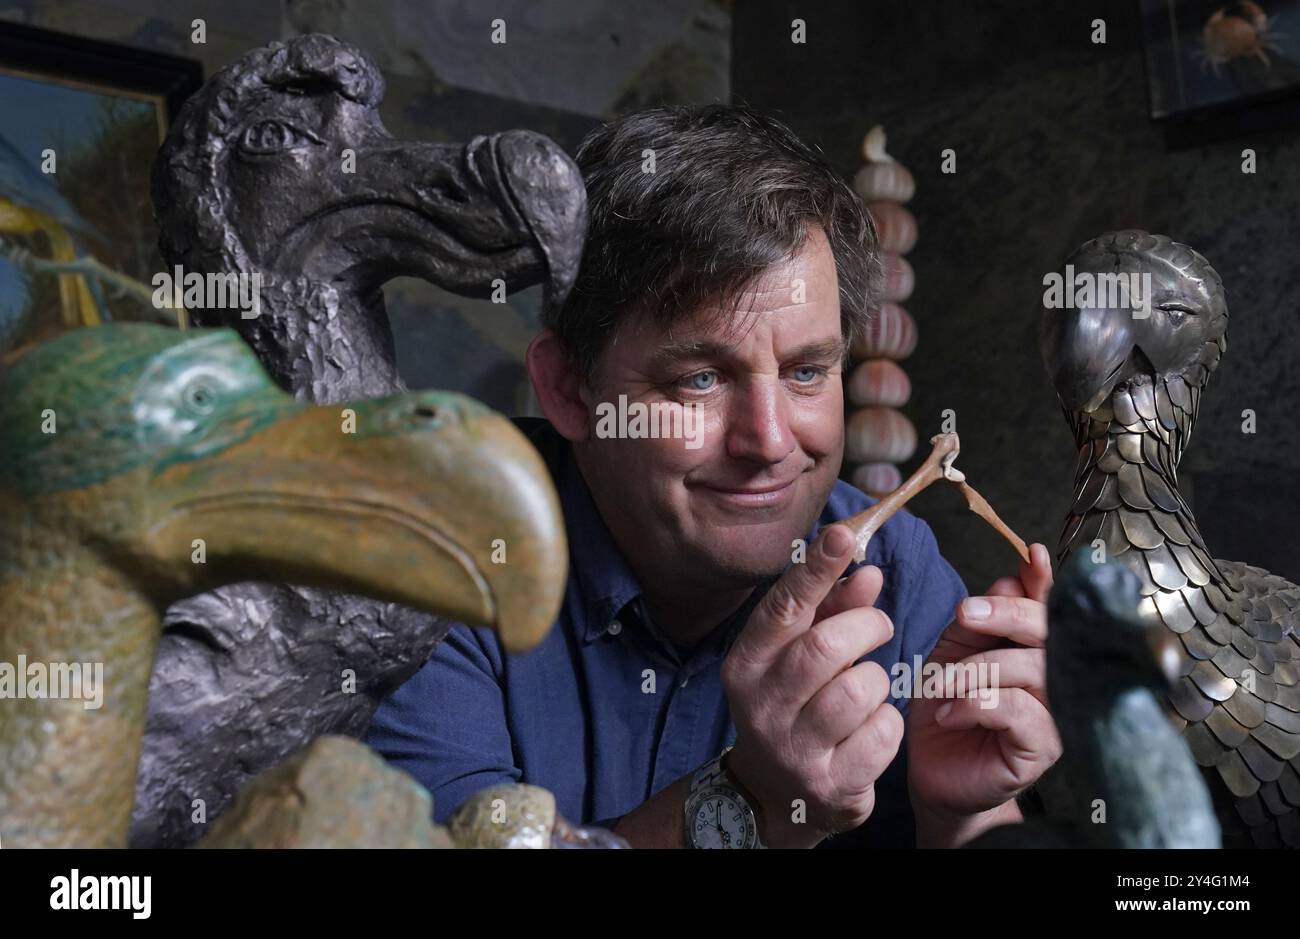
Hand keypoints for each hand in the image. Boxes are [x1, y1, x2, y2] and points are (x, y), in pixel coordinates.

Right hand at [722, 523, 901, 848]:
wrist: (775, 794)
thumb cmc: (794, 703)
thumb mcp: (799, 654)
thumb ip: (832, 610)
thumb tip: (867, 570)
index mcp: (747, 663)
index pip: (783, 608)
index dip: (816, 569)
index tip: (843, 533)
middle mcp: (761, 706)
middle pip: (826, 647)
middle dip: (866, 626)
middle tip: (878, 626)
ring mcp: (794, 749)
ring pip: (859, 690)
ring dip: (878, 680)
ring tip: (868, 687)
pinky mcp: (830, 784)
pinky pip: (883, 734)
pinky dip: (888, 723)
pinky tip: (871, 728)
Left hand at [907, 543, 1061, 845]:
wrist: (933, 769)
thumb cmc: (947, 705)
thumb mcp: (954, 650)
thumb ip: (982, 616)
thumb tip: (1013, 577)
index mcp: (1036, 647)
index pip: (1050, 606)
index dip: (1045, 580)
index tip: (1032, 554)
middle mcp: (1058, 677)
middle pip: (1051, 632)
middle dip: (1008, 615)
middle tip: (967, 613)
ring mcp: (1057, 714)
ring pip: (1033, 670)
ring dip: (978, 669)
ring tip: (938, 683)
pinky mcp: (1043, 748)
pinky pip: (1017, 711)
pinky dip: (977, 704)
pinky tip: (949, 712)